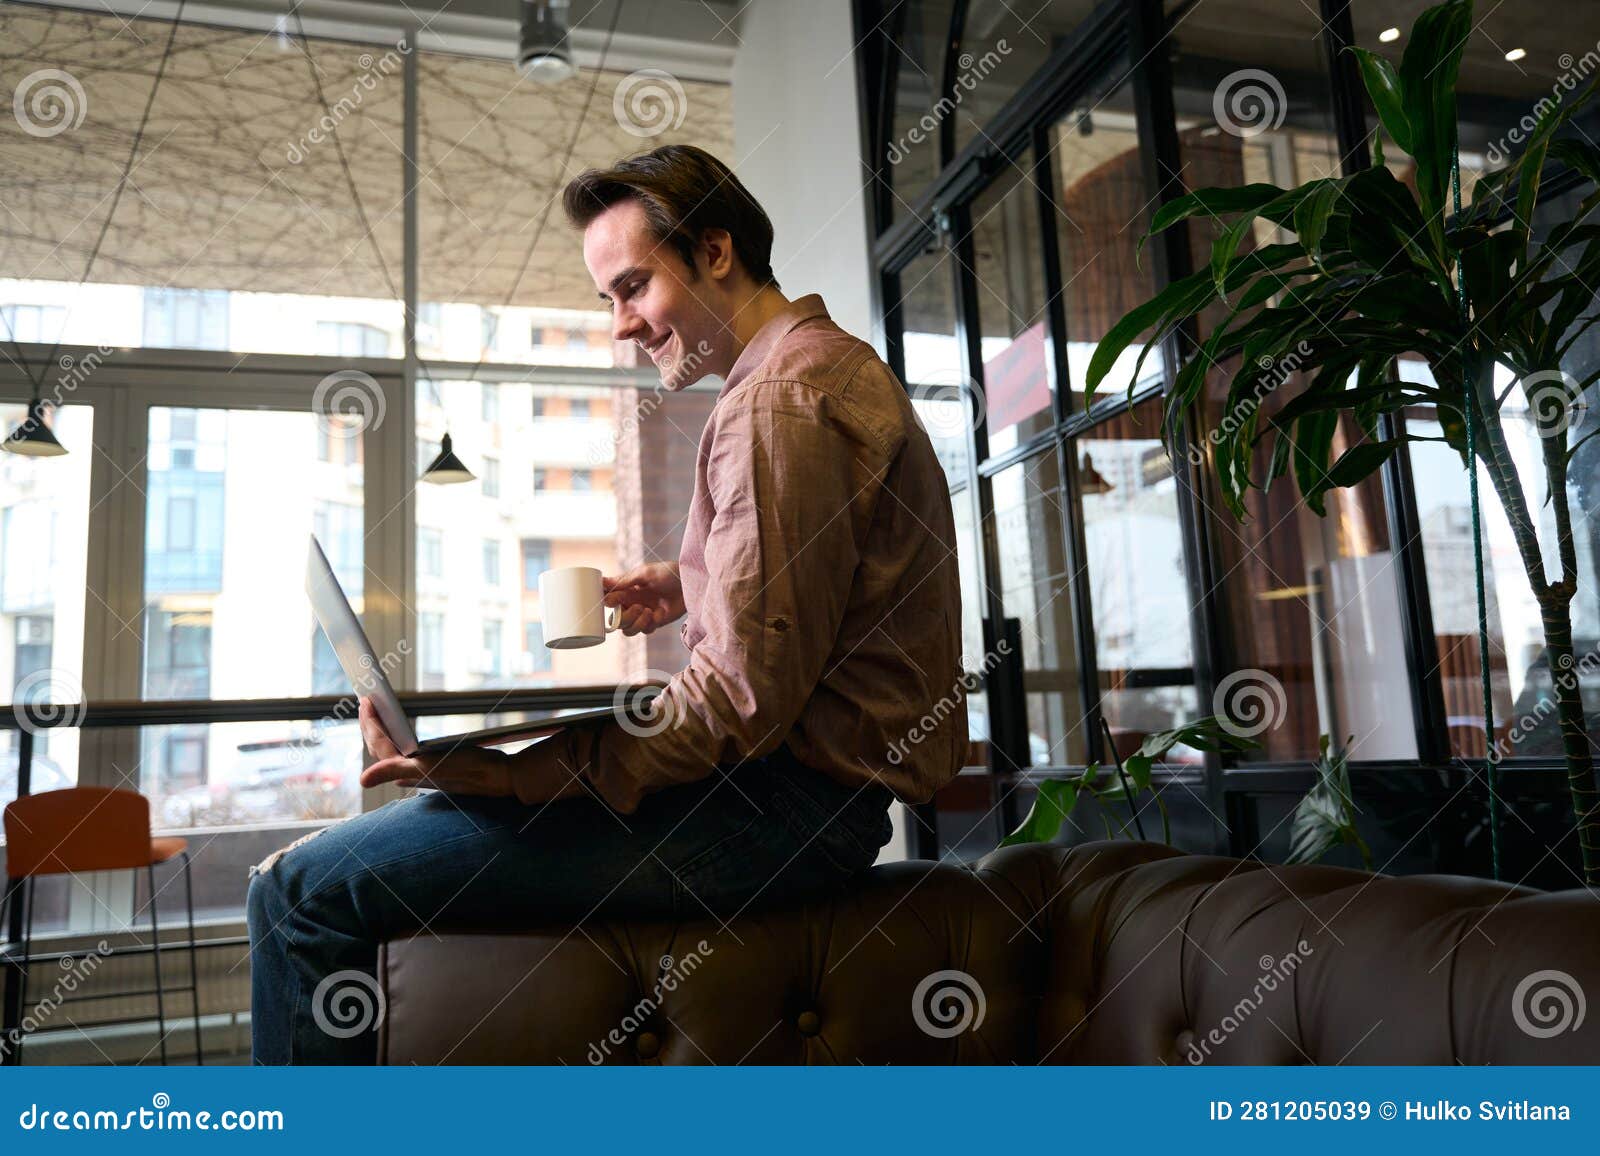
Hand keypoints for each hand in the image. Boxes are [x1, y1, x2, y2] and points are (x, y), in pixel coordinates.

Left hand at [357, 696, 518, 794]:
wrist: (499, 776)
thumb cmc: (468, 768)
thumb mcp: (430, 766)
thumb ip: (394, 770)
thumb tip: (362, 780)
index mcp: (405, 769)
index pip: (377, 743)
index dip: (368, 722)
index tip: (365, 700)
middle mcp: (409, 772)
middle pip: (381, 746)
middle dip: (370, 725)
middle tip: (366, 703)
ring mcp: (420, 770)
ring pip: (392, 749)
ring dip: (382, 731)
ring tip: (377, 714)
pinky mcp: (432, 767)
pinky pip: (405, 750)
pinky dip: (397, 737)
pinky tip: (400, 732)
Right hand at [603, 561, 684, 635]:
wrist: (689, 583)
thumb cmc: (667, 573)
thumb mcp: (645, 573)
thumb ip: (624, 581)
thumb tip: (602, 581)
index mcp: (625, 590)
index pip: (608, 600)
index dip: (608, 603)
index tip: (613, 601)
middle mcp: (631, 603)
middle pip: (616, 621)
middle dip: (626, 617)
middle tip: (639, 607)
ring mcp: (642, 614)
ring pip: (628, 630)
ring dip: (637, 623)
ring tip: (649, 612)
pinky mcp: (655, 622)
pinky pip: (646, 630)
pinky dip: (653, 623)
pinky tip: (662, 612)